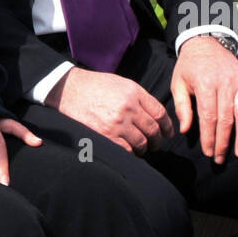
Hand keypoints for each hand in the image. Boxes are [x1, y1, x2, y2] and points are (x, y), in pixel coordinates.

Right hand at [45, 67, 173, 153]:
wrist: (69, 89)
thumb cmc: (96, 86)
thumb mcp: (121, 83)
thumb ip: (140, 98)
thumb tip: (156, 116)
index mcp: (134, 92)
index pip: (159, 113)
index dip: (167, 126)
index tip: (168, 133)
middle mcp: (128, 107)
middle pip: (153, 130)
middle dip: (158, 140)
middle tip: (157, 144)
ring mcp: (117, 122)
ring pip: (141, 142)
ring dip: (144, 148)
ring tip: (142, 149)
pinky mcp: (106, 135)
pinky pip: (126, 150)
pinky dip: (131, 153)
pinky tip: (130, 151)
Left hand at [170, 36, 237, 163]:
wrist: (205, 41)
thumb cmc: (189, 66)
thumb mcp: (178, 83)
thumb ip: (182, 106)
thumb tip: (186, 130)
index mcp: (204, 83)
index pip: (208, 116)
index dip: (209, 136)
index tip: (208, 152)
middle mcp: (223, 83)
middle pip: (226, 118)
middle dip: (224, 141)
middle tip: (221, 159)